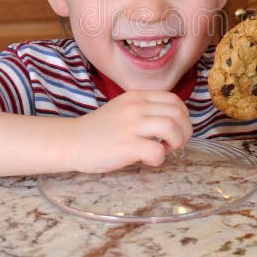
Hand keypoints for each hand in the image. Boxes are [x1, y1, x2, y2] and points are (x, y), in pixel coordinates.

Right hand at [66, 91, 191, 173]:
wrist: (72, 141)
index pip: (174, 99)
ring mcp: (131, 125)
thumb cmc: (99, 129)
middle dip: (184, 131)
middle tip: (175, 143)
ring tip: (165, 149)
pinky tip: (150, 160)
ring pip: (171, 127)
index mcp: (137, 96)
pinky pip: (157, 150)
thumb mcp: (123, 108)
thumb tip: (173, 123)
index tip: (177, 128)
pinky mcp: (127, 145)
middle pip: (177, 113)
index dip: (183, 116)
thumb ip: (145, 110)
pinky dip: (160, 158)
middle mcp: (136, 107)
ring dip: (176, 142)